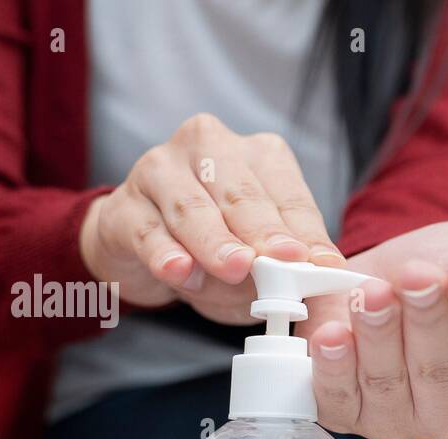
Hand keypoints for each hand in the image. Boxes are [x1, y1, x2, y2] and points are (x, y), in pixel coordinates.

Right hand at [78, 112, 343, 324]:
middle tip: (283, 260)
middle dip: (263, 231)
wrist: (143, 248)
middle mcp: (209, 148)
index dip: (308, 234)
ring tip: (236, 268)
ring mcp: (159, 170)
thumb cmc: (217, 246)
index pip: (288, 196)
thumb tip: (314, 281)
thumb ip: (285, 265)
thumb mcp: (261, 257)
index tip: (325, 265)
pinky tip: (180, 272)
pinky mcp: (123, 206)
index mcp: (257, 155)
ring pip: (192, 208)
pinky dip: (165, 254)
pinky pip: (147, 231)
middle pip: (241, 194)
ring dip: (215, 241)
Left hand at [303, 221, 447, 438]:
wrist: (409, 264)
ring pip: (388, 385)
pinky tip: (334, 334)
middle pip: (441, 377)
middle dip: (428, 320)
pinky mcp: (348, 411)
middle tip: (418, 275)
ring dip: (379, 334)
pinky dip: (333, 366)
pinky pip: (338, 400)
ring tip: (375, 291)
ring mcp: (397, 420)